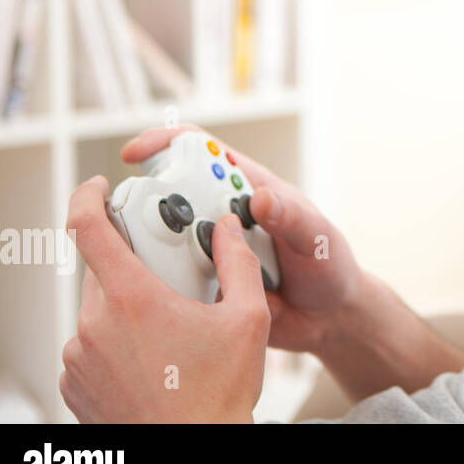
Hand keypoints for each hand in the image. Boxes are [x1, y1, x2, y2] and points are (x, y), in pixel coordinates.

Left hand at [60, 176, 267, 422]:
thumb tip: (229, 229)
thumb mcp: (249, 319)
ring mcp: (79, 358)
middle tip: (171, 282)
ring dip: (127, 309)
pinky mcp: (74, 385)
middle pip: (102, 271)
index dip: (88, 197)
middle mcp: (94, 325)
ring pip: (98, 310)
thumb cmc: (218, 396)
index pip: (88, 228)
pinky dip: (116, 343)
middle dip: (135, 267)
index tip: (99, 187)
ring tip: (170, 335)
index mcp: (132, 300)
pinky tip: (154, 362)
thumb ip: (238, 263)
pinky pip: (90, 345)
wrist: (193, 450)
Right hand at [119, 126, 363, 354]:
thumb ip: (292, 218)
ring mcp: (209, 251)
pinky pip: (171, 282)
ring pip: (163, 241)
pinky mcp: (203, 286)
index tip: (133, 154)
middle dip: (148, 206)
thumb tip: (260, 198)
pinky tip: (167, 302)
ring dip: (154, 251)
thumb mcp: (317, 238)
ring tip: (176, 272)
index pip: (200, 151)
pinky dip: (162, 285)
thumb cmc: (329, 266)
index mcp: (248, 189)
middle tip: (152, 230)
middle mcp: (221, 216)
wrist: (329, 320)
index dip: (166, 144)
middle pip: (169, 196)